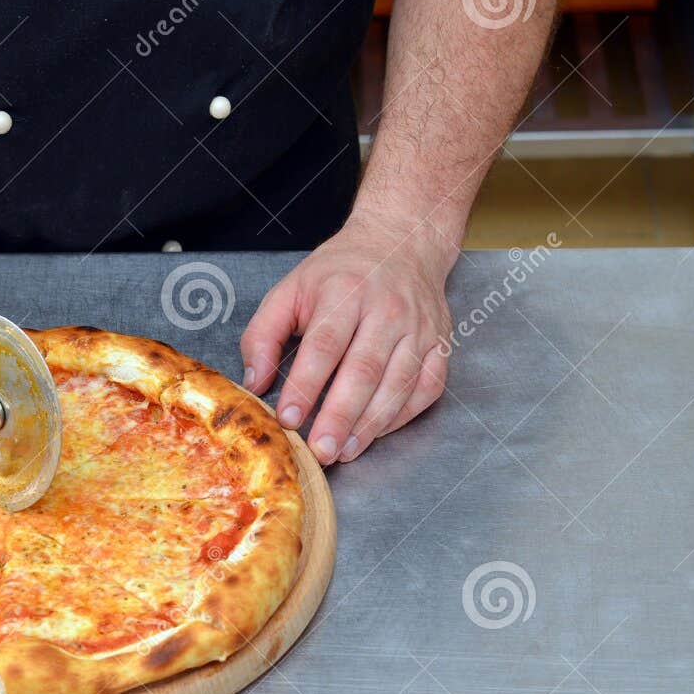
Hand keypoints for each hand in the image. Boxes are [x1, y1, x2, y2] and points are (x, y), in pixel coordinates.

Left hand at [239, 212, 454, 464]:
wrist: (402, 242)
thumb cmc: (339, 273)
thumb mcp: (290, 289)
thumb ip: (263, 334)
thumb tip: (254, 382)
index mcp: (345, 292)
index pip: (324, 345)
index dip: (306, 385)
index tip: (288, 419)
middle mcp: (387, 310)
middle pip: (364, 370)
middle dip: (340, 416)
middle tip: (320, 450)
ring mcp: (419, 328)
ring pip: (398, 384)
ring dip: (370, 424)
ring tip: (343, 451)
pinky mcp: (440, 344)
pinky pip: (426, 388)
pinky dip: (402, 416)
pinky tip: (375, 432)